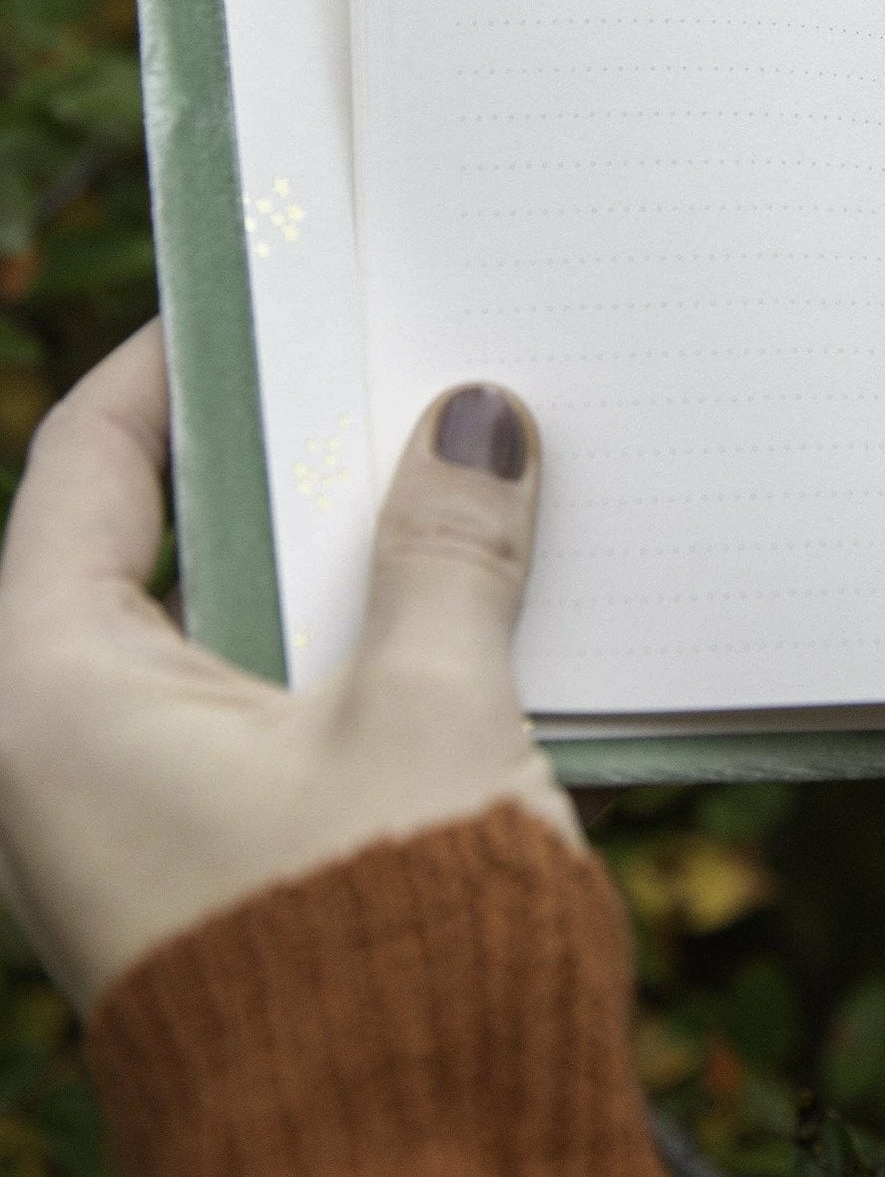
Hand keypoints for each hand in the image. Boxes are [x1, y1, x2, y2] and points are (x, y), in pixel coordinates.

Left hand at [0, 319, 576, 1008]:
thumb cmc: (380, 947)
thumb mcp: (427, 713)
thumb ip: (449, 552)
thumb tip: (476, 417)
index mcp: (51, 697)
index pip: (88, 463)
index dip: (177, 361)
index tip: (267, 292)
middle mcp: (60, 751)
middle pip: (155, 537)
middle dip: (279, 453)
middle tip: (385, 373)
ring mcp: (132, 814)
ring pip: (222, 620)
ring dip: (327, 548)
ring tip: (437, 471)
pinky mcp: (208, 859)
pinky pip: (264, 698)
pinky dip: (342, 634)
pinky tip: (447, 598)